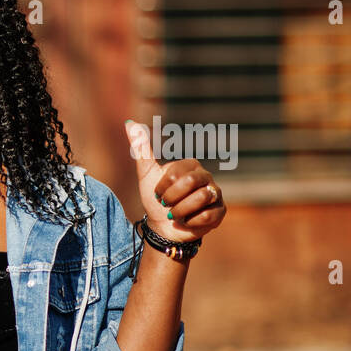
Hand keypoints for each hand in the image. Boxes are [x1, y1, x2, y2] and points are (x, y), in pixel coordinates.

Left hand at [125, 120, 225, 242]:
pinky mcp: (220, 211)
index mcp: (190, 165)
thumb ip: (141, 150)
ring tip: (175, 215)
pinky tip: (187, 222)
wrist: (162, 227)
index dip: (162, 188)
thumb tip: (130, 123)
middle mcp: (206, 176)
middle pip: (191, 182)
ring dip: (180, 212)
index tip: (158, 194)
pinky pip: (209, 215)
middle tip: (166, 205)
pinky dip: (192, 222)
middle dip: (172, 198)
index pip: (176, 173)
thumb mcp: (146, 175)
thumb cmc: (155, 199)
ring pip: (201, 198)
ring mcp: (215, 193)